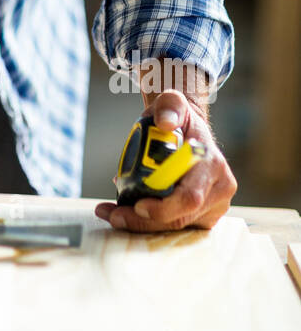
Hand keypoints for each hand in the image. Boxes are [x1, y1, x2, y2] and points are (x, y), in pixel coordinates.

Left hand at [94, 89, 236, 232]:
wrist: (188, 132)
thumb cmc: (178, 120)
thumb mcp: (172, 103)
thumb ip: (169, 106)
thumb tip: (166, 123)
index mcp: (212, 165)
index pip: (190, 197)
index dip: (164, 207)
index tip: (137, 205)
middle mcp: (219, 190)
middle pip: (179, 219)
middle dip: (142, 221)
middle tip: (110, 213)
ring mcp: (214, 207)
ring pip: (174, 227)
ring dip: (139, 224)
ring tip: (111, 212)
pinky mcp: (202, 218)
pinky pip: (172, 227)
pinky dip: (146, 223)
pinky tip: (125, 213)